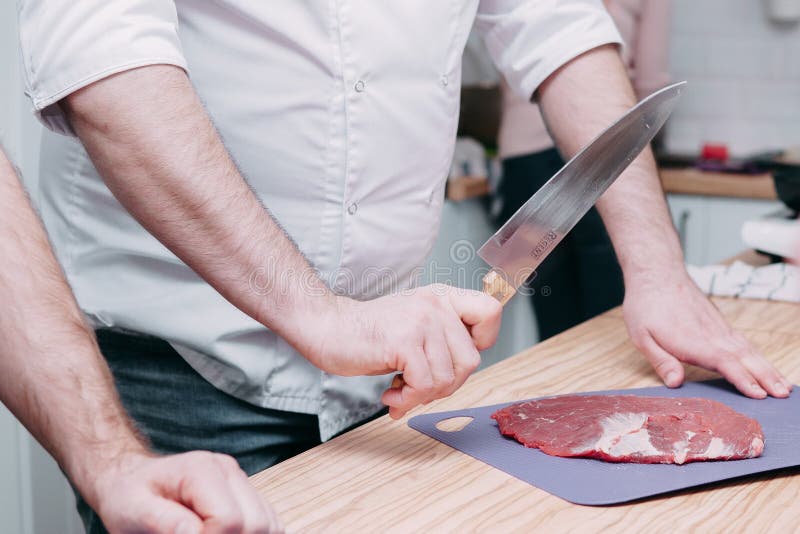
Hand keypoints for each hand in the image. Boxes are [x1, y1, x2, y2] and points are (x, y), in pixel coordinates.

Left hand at [89, 450, 282, 533]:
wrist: (130, 479)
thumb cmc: (128, 496)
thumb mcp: (133, 511)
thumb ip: (165, 522)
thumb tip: (196, 533)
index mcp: (202, 470)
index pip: (229, 520)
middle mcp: (228, 470)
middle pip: (256, 523)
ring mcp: (241, 480)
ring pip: (270, 524)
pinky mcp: (246, 493)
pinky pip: (270, 522)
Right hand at [309, 284, 501, 418]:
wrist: (328, 328)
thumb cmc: (369, 334)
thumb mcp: (414, 325)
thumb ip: (441, 341)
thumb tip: (461, 374)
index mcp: (442, 298)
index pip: (491, 312)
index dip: (482, 342)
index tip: (452, 358)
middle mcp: (436, 305)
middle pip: (471, 361)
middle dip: (447, 385)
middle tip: (419, 387)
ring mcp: (421, 321)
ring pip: (448, 378)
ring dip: (423, 396)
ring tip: (400, 391)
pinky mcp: (404, 341)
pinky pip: (425, 385)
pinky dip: (409, 400)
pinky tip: (392, 396)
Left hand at [623, 269, 791, 398]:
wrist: (657, 274)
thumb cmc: (646, 305)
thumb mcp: (641, 335)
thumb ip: (660, 359)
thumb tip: (675, 382)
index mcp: (693, 341)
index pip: (724, 362)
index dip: (742, 379)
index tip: (758, 394)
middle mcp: (712, 335)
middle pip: (744, 358)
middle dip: (765, 377)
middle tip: (783, 395)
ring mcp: (718, 328)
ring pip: (748, 350)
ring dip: (767, 369)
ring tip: (784, 387)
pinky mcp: (720, 324)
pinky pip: (744, 343)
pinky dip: (758, 356)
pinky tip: (765, 366)